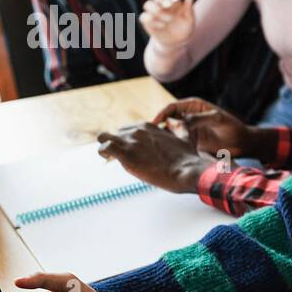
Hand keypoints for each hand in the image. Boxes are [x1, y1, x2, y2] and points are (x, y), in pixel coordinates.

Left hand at [96, 121, 214, 192]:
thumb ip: (179, 127)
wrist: (186, 171)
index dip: (129, 141)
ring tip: (109, 157)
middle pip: (116, 134)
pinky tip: (107, 160)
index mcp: (149, 126)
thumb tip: (177, 121)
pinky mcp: (125, 154)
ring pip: (103, 137)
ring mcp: (130, 141)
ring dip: (105, 146)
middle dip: (118, 144)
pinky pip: (104, 148)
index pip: (129, 129)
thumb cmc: (188, 158)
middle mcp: (137, 131)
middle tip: (122, 158)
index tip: (132, 151)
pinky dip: (103, 154)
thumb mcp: (186, 136)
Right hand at [140, 0, 195, 47]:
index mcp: (173, 1)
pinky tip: (162, 26)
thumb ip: (189, 10)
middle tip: (168, 5)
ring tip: (168, 20)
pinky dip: (152, 20)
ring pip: (148, 4)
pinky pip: (144, 17)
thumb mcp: (189, 21)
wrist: (177, 42)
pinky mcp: (147, 22)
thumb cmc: (184, 29)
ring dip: (156, 10)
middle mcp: (162, 4)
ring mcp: (153, 12)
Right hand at [152, 97, 261, 159]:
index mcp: (193, 106)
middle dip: (158, 126)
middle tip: (149, 137)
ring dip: (163, 137)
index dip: (161, 114)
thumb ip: (199, 119)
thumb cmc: (233, 128)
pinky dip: (170, 145)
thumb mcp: (217, 120)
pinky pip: (177, 141)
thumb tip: (181, 121)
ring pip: (170, 131)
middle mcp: (189, 115)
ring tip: (154, 146)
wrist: (242, 143)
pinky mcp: (191, 141)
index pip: (172, 107)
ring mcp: (189, 128)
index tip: (154, 124)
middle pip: (168, 119)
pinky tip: (165, 153)